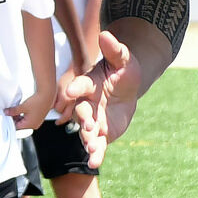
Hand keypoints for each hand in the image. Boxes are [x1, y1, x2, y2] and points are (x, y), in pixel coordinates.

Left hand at [8, 87, 53, 132]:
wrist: (47, 96)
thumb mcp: (22, 107)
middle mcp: (34, 125)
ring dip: (19, 117)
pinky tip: (22, 110)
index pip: (17, 127)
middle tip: (10, 112)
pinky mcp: (38, 117)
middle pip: (21, 125)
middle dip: (15, 119)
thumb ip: (13, 111)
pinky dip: (24, 115)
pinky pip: (29, 119)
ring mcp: (37, 122)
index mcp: (30, 125)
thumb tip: (7, 113)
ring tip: (16, 110)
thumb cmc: (37, 102)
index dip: (11, 121)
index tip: (7, 116)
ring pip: (25, 122)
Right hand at [61, 30, 144, 162]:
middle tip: (89, 126)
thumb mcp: (123, 59)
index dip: (74, 89)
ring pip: (86, 131)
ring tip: (91, 148)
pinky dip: (95, 155)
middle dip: (84, 119)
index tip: (70, 93)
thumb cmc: (122, 70)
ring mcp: (92, 120)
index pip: (80, 86)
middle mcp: (86, 103)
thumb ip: (115, 50)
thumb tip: (106, 34)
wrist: (127, 89)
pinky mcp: (100, 134)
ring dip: (87, 140)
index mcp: (89, 84)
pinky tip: (95, 163)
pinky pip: (97, 145)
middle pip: (82, 112)